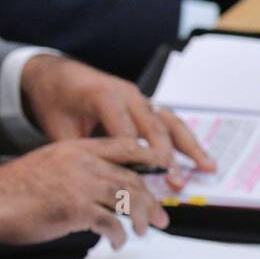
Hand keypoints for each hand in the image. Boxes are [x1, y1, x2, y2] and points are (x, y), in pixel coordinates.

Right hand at [0, 137, 171, 249]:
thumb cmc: (10, 189)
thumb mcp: (47, 165)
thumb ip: (74, 170)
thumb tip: (95, 190)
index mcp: (75, 148)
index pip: (124, 147)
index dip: (149, 158)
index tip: (163, 171)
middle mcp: (82, 163)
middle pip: (131, 178)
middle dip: (151, 200)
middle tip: (161, 217)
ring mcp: (80, 185)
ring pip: (127, 200)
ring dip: (141, 219)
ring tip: (144, 231)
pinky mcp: (76, 209)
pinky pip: (111, 223)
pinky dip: (119, 236)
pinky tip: (116, 243)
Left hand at [20, 54, 216, 190]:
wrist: (53, 74)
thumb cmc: (54, 100)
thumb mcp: (57, 128)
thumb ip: (79, 152)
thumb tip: (94, 182)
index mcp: (103, 96)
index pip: (127, 133)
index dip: (138, 160)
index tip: (145, 185)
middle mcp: (126, 94)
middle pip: (154, 126)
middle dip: (166, 157)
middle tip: (175, 183)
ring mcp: (138, 96)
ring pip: (169, 121)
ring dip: (188, 146)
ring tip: (206, 167)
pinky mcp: (143, 102)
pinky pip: (167, 119)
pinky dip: (184, 138)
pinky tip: (199, 156)